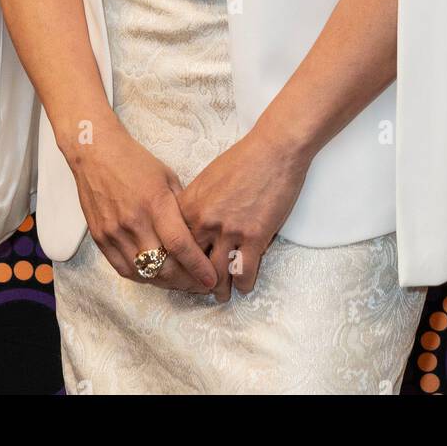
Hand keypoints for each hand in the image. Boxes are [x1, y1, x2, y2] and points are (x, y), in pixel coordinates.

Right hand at [63, 119, 217, 293]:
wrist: (96, 154)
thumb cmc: (136, 162)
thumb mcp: (168, 178)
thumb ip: (182, 208)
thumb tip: (199, 236)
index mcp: (156, 203)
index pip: (180, 245)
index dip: (198, 267)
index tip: (212, 279)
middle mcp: (134, 222)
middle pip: (164, 267)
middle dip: (187, 281)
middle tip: (201, 285)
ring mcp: (114, 233)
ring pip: (145, 274)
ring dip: (167, 283)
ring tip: (182, 283)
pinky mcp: (101, 239)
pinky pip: (125, 270)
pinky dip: (144, 278)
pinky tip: (157, 276)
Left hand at [177, 126, 311, 301]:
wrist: (274, 149)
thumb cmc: (242, 159)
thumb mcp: (207, 178)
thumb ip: (193, 203)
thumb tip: (188, 224)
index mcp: (190, 206)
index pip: (172, 246)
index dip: (175, 264)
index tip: (179, 273)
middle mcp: (205, 222)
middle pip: (191, 265)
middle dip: (193, 282)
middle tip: (198, 290)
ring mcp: (229, 231)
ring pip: (216, 276)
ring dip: (219, 290)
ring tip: (220, 296)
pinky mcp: (255, 237)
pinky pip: (244, 273)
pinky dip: (243, 284)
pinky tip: (243, 286)